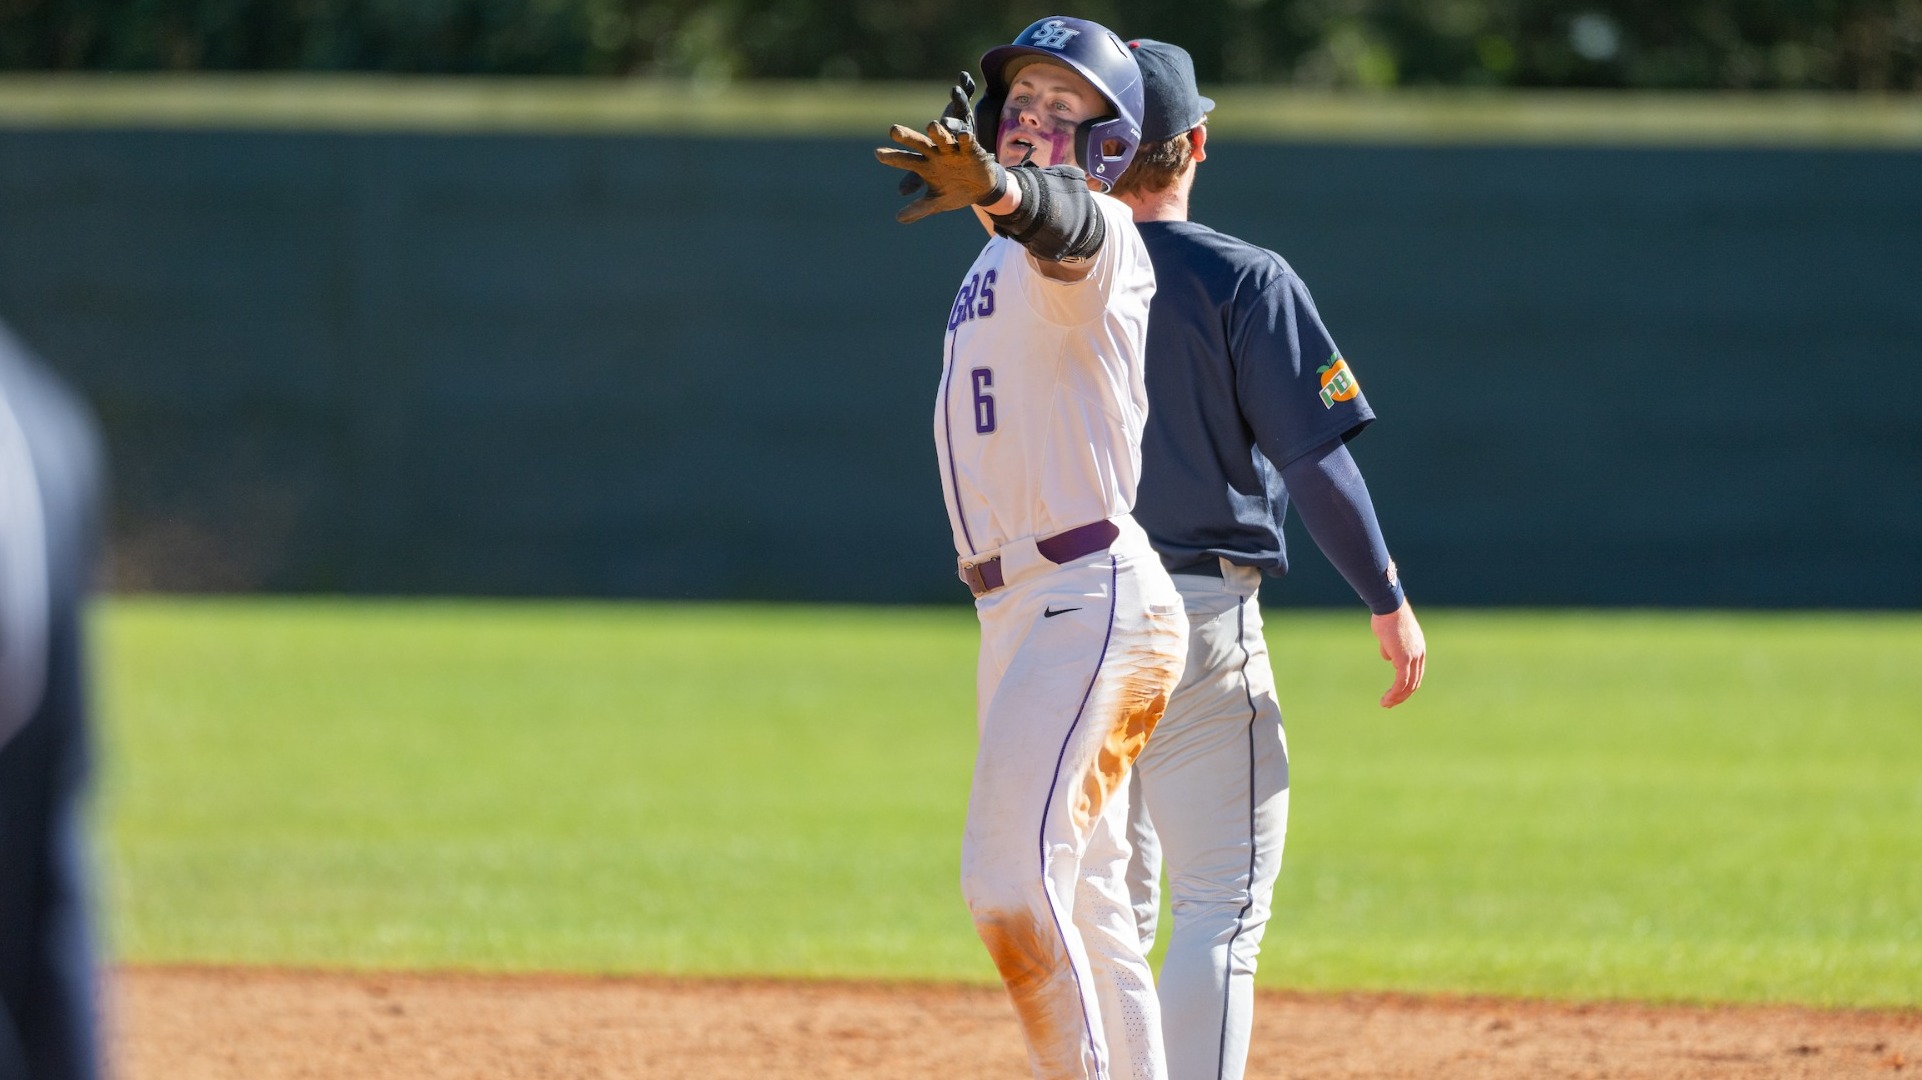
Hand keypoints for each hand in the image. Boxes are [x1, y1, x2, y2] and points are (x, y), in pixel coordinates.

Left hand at [875, 74, 1004, 222]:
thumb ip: (919, 209)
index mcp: (924, 165)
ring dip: (938, 133)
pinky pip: (967, 141)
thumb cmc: (955, 191)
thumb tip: (898, 219)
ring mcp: (952, 150)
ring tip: (931, 126)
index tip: (877, 154)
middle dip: (907, 137)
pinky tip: (962, 136)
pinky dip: (965, 138)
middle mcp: (935, 154)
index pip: (905, 160)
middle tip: (893, 130)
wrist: (981, 189)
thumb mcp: (937, 202)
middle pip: (919, 143)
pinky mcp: (971, 149)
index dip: (892, 157)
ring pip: (942, 138)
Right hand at [1369, 600, 1425, 707]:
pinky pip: (1401, 682)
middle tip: (1390, 703)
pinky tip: (1386, 699)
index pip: (1416, 673)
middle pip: (1415, 682)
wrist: (1389, 607)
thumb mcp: (1389, 635)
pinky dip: (1394, 693)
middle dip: (1402, 695)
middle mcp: (1419, 655)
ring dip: (1397, 698)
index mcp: (1419, 649)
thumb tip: (1388, 657)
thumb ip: (1390, 647)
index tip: (1395, 693)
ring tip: (1386, 704)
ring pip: (1408, 685)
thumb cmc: (1386, 616)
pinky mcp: (1404, 659)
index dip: (1406, 685)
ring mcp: (1413, 658)